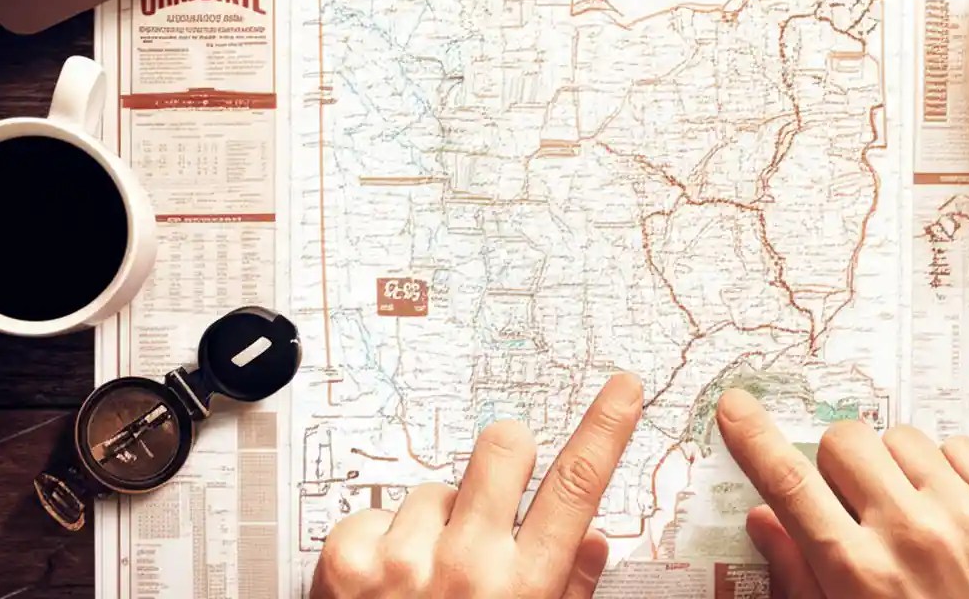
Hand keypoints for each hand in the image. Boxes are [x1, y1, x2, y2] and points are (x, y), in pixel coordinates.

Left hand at [309, 373, 642, 598]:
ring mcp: (405, 558)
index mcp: (524, 587)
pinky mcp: (348, 557)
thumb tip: (592, 538)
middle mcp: (469, 566)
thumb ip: (565, 589)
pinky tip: (384, 582)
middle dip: (504, 457)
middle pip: (504, 447)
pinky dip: (380, 539)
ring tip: (424, 575)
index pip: (578, 487)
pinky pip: (376, 510)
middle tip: (492, 493)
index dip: (605, 428)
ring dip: (432, 520)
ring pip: (434, 486)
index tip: (621, 390)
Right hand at [716, 389, 968, 597]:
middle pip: (843, 442)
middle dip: (837, 463)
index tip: (735, 408)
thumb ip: (800, 575)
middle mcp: (909, 536)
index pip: (789, 484)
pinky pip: (959, 446)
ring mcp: (965, 516)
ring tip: (909, 509)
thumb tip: (763, 518)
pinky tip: (948, 507)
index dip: (754, 439)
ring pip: (901, 437)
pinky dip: (947, 469)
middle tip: (852, 497)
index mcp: (858, 572)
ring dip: (894, 465)